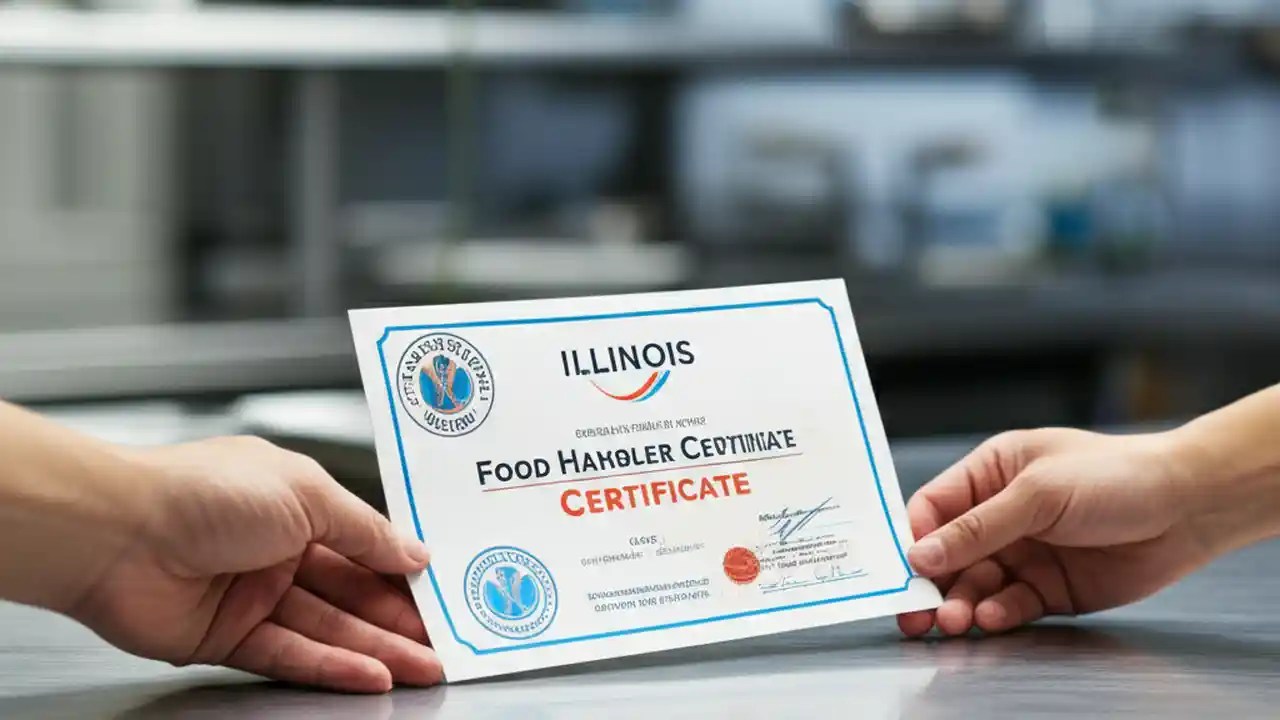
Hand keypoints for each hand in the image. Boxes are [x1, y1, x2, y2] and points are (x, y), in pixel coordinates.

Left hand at [70, 436, 440, 692]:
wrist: (115, 533)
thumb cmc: (203, 492)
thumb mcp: (308, 494)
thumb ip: (366, 531)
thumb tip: (414, 551)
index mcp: (294, 503)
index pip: (362, 543)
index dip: (401, 570)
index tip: (441, 594)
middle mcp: (274, 548)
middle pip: (349, 592)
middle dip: (398, 619)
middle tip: (442, 645)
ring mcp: (251, 595)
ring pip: (327, 628)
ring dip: (376, 649)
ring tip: (422, 669)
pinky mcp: (226, 637)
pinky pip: (288, 655)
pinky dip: (331, 667)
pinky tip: (370, 677)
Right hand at [896, 428, 1221, 637]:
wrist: (1186, 508)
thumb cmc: (1114, 477)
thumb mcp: (1036, 494)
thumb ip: (977, 528)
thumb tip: (919, 553)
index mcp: (990, 473)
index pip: (933, 507)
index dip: (913, 537)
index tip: (902, 566)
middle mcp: (1001, 514)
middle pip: (947, 553)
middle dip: (930, 582)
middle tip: (915, 613)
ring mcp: (1023, 553)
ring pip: (974, 585)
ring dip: (961, 603)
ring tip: (955, 620)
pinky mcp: (1047, 588)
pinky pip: (1009, 604)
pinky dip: (997, 613)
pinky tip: (993, 617)